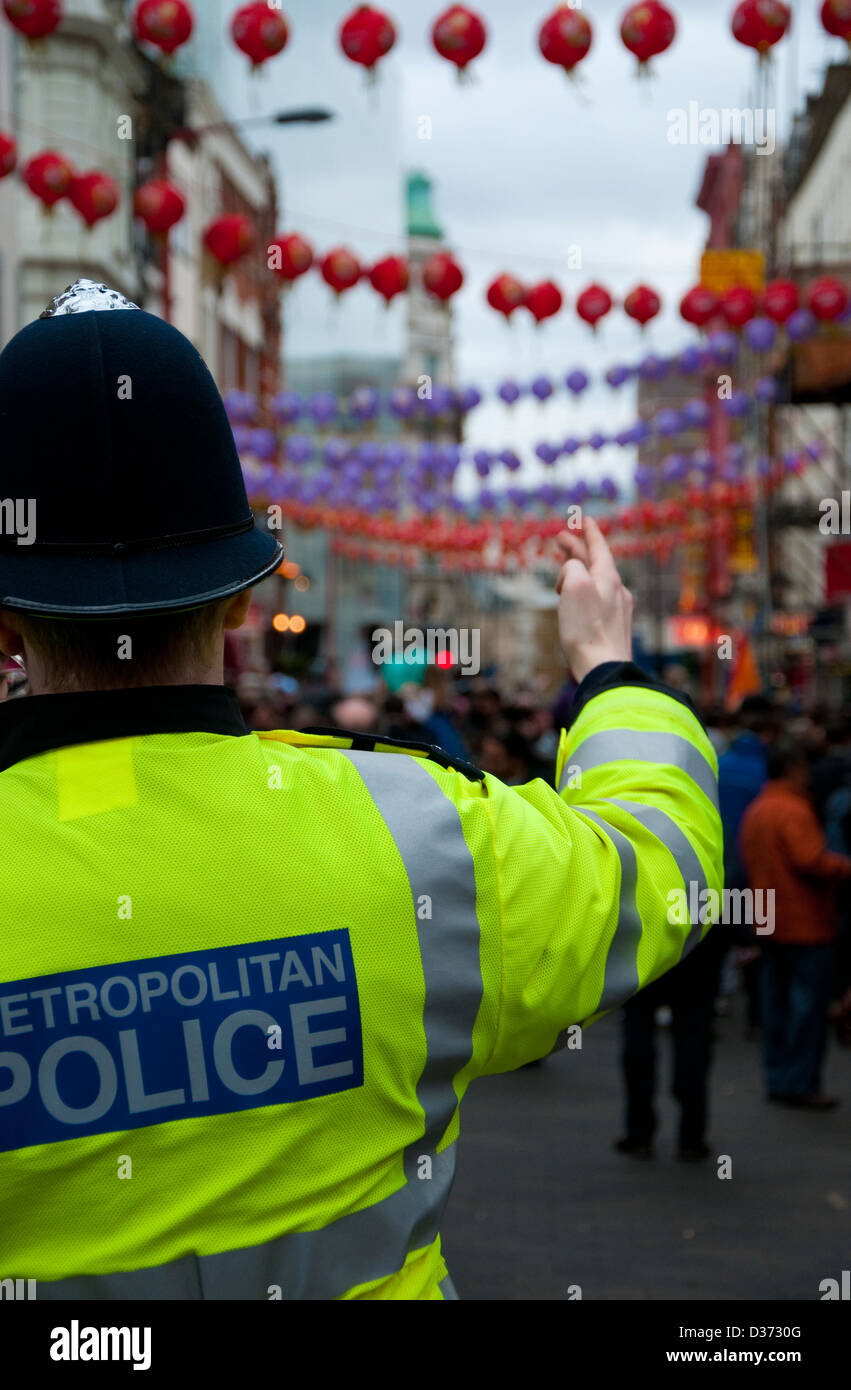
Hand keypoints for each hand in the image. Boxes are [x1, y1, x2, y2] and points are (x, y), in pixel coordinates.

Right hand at [555, 516, 633, 682]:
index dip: (590, 532)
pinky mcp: (613, 628)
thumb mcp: (574, 585)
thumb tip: (573, 574)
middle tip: (560, 540)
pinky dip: (585, 592)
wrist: (603, 668)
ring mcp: (618, 610)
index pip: (599, 547)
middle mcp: (617, 590)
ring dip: (579, 571)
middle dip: (577, 549)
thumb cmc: (586, 628)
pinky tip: (576, 602)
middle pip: (596, 562)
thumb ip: (573, 568)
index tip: (585, 518)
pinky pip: (598, 600)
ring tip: (564, 571)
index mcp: (608, 577)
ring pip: (596, 581)